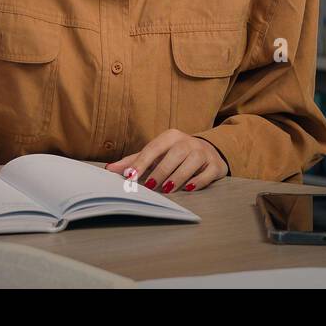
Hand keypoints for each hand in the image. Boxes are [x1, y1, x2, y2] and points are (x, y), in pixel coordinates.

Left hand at [104, 129, 227, 193]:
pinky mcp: (215, 165)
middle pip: (174, 154)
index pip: (153, 148)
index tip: (130, 177)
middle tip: (149, 186)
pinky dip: (198, 181)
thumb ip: (134, 161)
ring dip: (178, 177)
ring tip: (167, 189)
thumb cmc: (176, 155)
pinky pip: (207, 173)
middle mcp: (188, 141)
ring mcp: (203, 152)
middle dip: (160, 171)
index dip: (141, 163)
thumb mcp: (156, 154)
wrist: (209, 151)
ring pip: (191, 162)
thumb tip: (109, 169)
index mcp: (170, 136)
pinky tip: (189, 189)